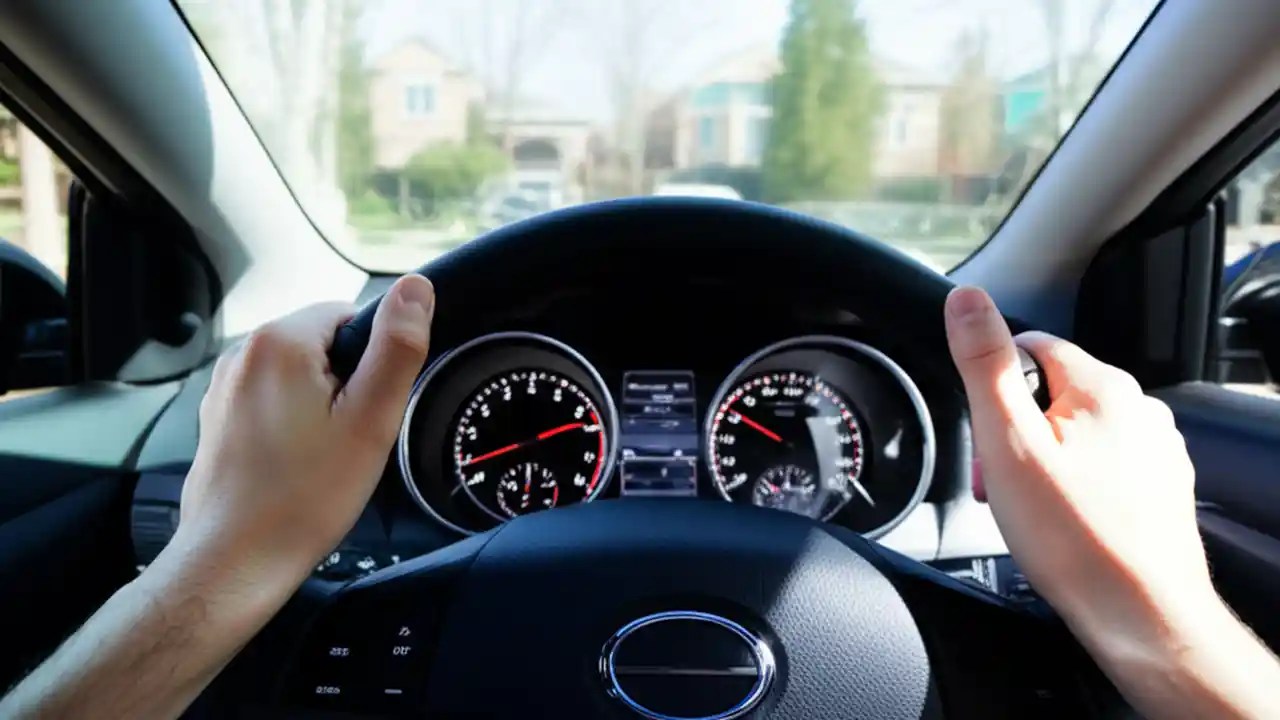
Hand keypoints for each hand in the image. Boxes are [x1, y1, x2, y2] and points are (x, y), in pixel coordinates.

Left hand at [178, 275, 434, 592]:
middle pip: (322, 344)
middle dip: (345, 384)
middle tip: (349, 439)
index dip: (373, 362)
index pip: (351, 315)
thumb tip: (417, 286)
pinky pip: (272, 400)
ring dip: (319, 405)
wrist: (235, 560)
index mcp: (280, 341)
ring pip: (298, 375)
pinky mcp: (217, 417)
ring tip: (321, 457)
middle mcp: (243, 353)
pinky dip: (291, 424)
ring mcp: (223, 386)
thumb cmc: (306, 496)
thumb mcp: (371, 419)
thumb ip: (397, 347)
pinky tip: (294, 466)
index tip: (368, 410)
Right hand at [943, 286, 1279, 718]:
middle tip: (1004, 483)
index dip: (995, 388)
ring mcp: (1156, 451)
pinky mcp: (1160, 489)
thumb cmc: (1075, 540)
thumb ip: (985, 365)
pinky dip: (1076, 489)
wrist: (1139, 617)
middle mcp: (1141, 410)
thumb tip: (966, 299)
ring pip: (1076, 435)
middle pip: (1052, 394)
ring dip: (1044, 462)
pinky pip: (1102, 469)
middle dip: (1017, 433)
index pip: (1031, 346)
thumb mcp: (1008, 444)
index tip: (988, 434)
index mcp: (1104, 388)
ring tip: (1031, 510)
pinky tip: (1065, 524)